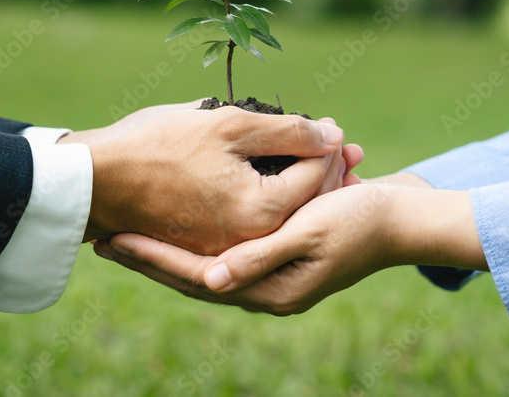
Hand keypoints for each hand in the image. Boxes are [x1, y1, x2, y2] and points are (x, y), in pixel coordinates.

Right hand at [67, 105, 361, 252]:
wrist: (93, 180)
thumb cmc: (156, 145)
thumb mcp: (227, 124)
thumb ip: (286, 130)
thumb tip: (331, 135)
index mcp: (260, 214)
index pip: (314, 178)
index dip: (329, 146)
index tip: (336, 125)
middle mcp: (249, 243)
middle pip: (303, 203)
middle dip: (326, 170)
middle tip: (347, 145)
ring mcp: (226, 249)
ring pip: (280, 216)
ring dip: (303, 186)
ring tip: (317, 158)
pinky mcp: (206, 246)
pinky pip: (252, 225)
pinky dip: (270, 201)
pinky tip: (275, 177)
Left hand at [95, 179, 485, 314]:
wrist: (403, 218)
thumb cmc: (361, 220)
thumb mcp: (310, 232)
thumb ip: (259, 257)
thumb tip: (209, 279)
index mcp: (272, 290)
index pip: (197, 278)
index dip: (153, 258)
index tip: (112, 240)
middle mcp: (267, 289)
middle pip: (193, 277)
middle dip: (150, 257)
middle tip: (104, 237)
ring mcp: (273, 275)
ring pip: (205, 265)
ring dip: (169, 249)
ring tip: (130, 232)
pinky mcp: (279, 256)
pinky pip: (225, 251)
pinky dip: (198, 239)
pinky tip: (179, 225)